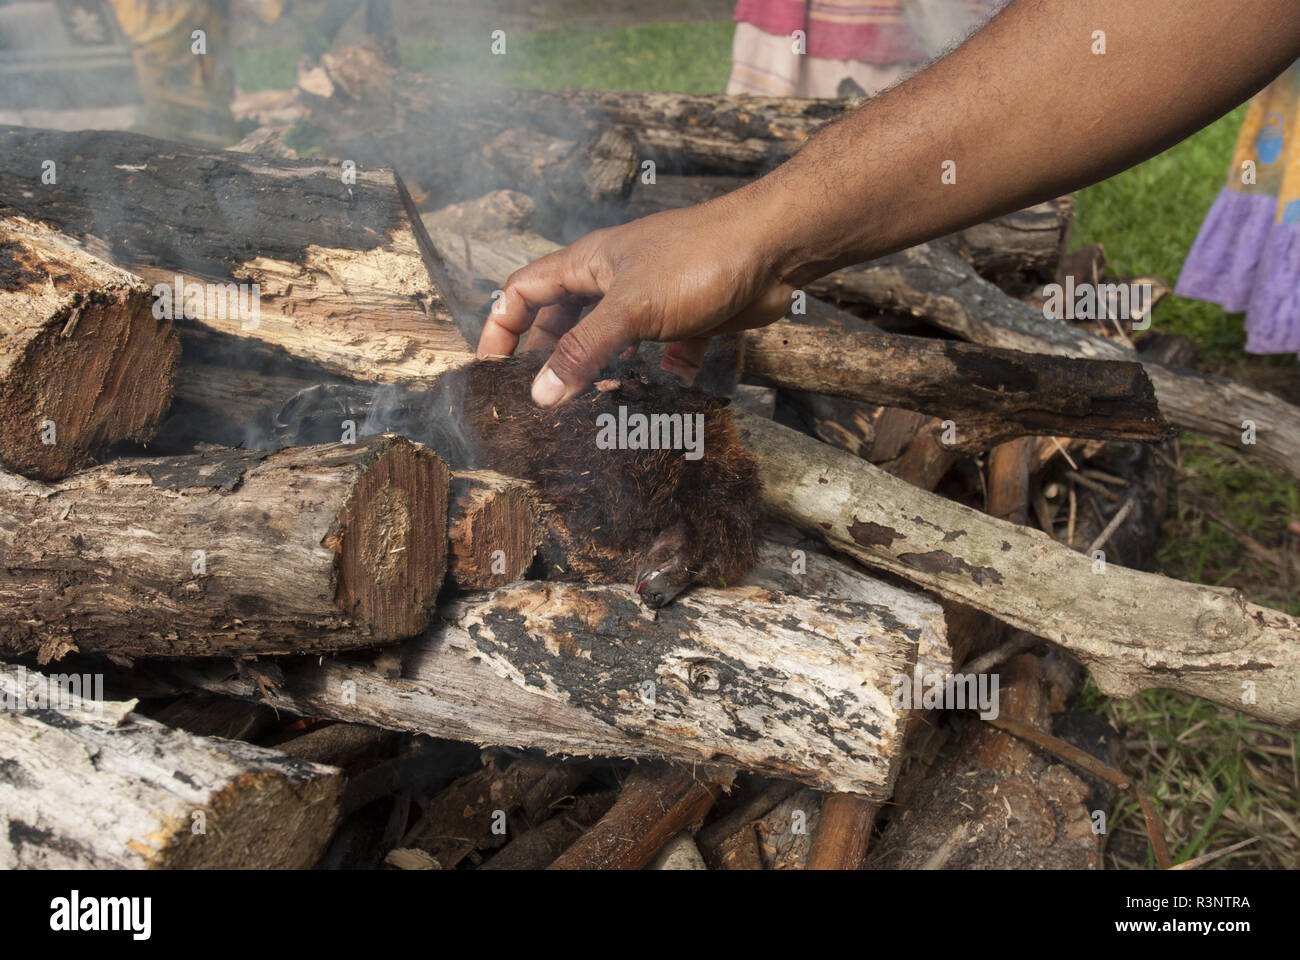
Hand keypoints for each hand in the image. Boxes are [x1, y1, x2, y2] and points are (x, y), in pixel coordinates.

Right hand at [476, 190, 795, 405]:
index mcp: (588, 265)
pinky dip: (659, 377)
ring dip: (603, 373)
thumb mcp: (630, 309)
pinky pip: (664, 353)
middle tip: (543, 403)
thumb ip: (583, 351)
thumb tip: (539, 395)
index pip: (523, 291)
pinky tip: (660, 400)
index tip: (490, 370)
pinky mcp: (691, 319)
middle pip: (565, 321)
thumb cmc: (699, 260)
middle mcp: (615, 280)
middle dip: (551, 360)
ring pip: (613, 341)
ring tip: (596, 409)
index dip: (500, 327)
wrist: (775, 247)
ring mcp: (654, 299)